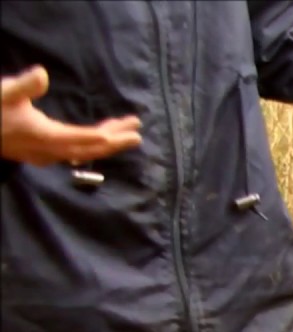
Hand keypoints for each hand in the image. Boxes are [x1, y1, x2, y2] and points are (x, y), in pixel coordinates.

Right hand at [1, 65, 141, 165]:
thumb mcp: (4, 93)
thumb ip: (23, 86)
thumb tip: (42, 74)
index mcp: (45, 136)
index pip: (85, 139)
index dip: (110, 137)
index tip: (132, 132)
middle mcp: (49, 150)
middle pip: (90, 149)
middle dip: (115, 141)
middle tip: (137, 132)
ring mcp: (44, 154)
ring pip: (82, 151)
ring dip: (104, 142)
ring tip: (123, 131)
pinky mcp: (39, 153)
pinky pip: (72, 153)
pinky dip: (89, 146)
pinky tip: (95, 143)